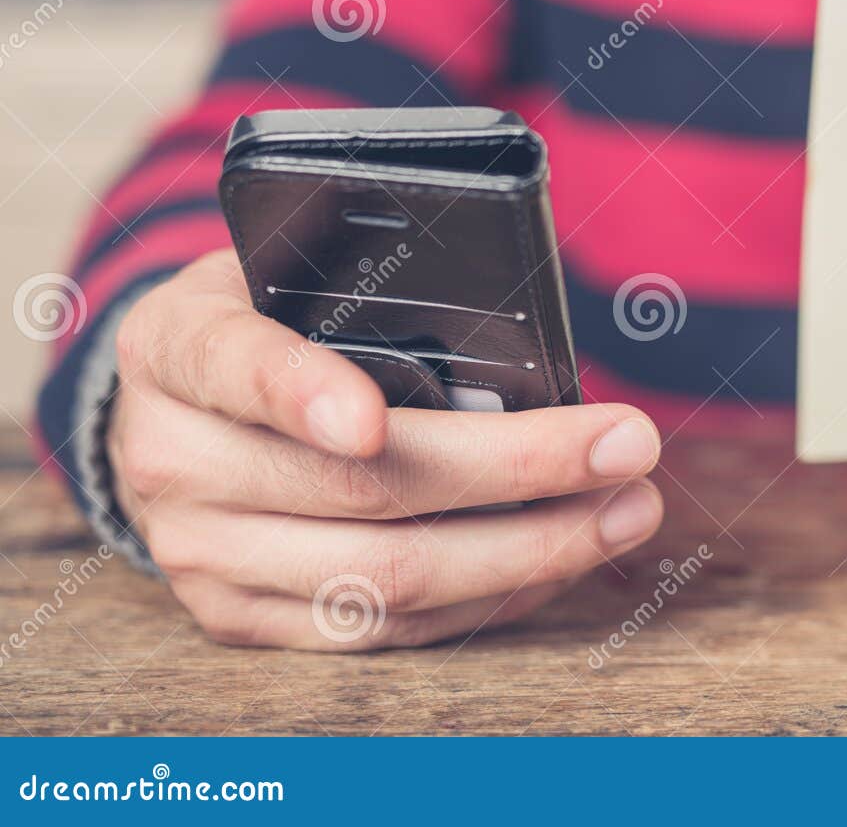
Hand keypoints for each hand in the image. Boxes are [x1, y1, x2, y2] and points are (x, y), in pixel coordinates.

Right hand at [108, 249, 663, 649]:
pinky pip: (380, 628)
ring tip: (624, 511)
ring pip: (382, 576)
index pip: (241, 368)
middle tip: (625, 445)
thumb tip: (524, 332)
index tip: (374, 422)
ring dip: (527, 549)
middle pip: (358, 489)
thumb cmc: (268, 316)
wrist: (175, 404)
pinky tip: (560, 561)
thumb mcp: (289, 266)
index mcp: (179, 347)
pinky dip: (486, 596)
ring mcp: (201, 551)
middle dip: (515, 470)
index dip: (307, 396)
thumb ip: (369, 285)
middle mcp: (173, 457)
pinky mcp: (238, 617)